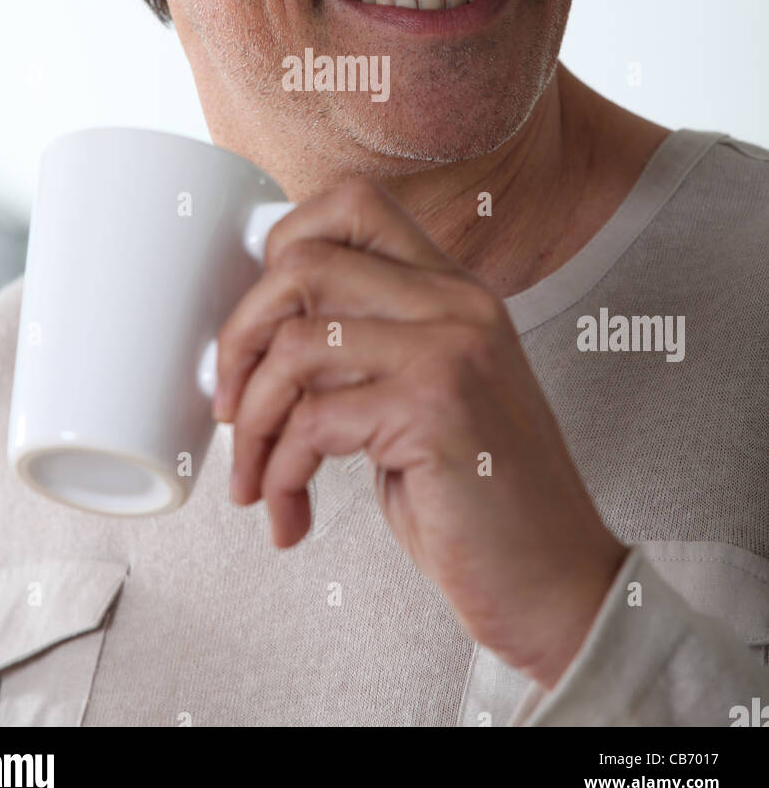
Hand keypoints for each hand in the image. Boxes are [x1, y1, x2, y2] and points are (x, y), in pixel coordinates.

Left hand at [214, 178, 626, 687]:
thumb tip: (257, 336)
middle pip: (303, 265)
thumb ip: (367, 346)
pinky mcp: (433, 410)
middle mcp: (457, 305)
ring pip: (295, 345)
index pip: (353, 204)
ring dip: (254, 423)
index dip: (282, 248)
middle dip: (240, 340)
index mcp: (454, 291)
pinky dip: (281, 472)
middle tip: (231, 406)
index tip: (259, 324)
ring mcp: (450, 352)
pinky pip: (312, 420)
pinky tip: (291, 508)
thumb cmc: (482, 498)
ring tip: (259, 477)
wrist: (558, 583)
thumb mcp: (427, 395)